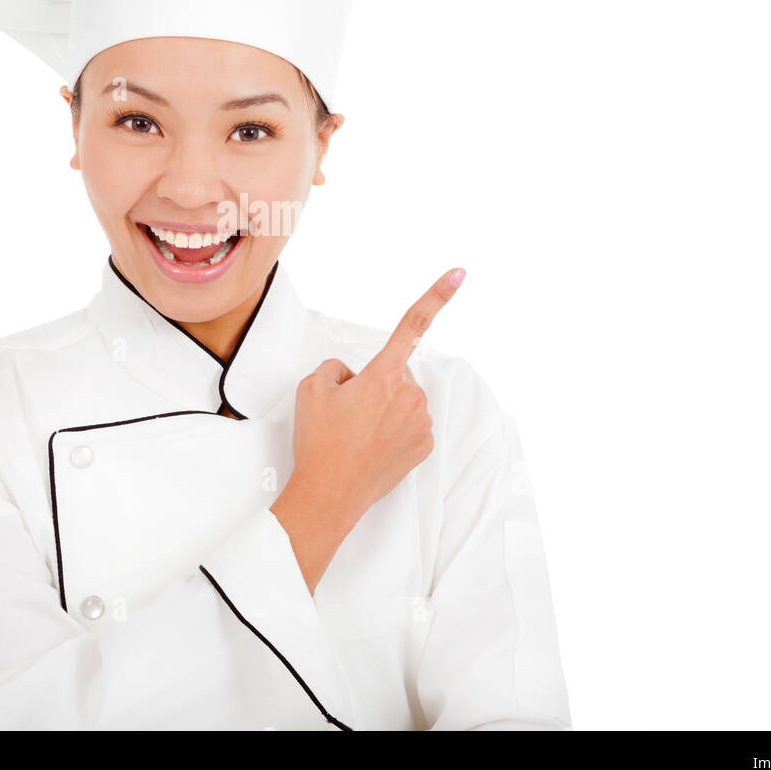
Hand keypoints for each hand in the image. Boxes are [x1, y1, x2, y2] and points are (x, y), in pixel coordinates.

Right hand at [271, 268, 465, 591]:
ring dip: (382, 409)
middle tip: (345, 412)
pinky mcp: (423, 447)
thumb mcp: (310, 388)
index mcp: (384, 375)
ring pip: (401, 400)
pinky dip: (391, 431)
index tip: (460, 274)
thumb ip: (335, 367)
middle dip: (374, 383)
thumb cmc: (319, 442)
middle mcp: (410, 396)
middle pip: (394, 373)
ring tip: (354, 435)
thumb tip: (353, 377)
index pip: (412, 325)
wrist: (328, 495)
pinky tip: (370, 447)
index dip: (437, 295)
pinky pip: (408, 425)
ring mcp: (420, 423)